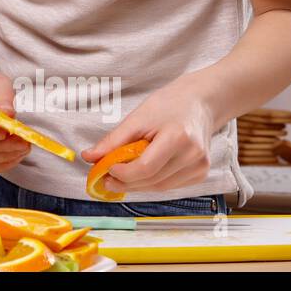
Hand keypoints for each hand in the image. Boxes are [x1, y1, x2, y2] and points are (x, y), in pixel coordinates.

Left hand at [81, 78, 216, 193]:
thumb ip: (113, 140)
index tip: (106, 170)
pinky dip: (151, 182)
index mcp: (178, 138)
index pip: (146, 168)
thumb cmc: (169, 105)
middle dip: (125, 182)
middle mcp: (193, 156)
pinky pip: (169, 186)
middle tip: (106, 178)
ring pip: (159, 187)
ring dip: (136, 185)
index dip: (123, 173)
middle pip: (152, 180)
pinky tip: (141, 173)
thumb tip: (89, 157)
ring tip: (120, 175)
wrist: (199, 103)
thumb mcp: (138, 117)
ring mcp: (199, 167)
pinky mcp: (201, 173)